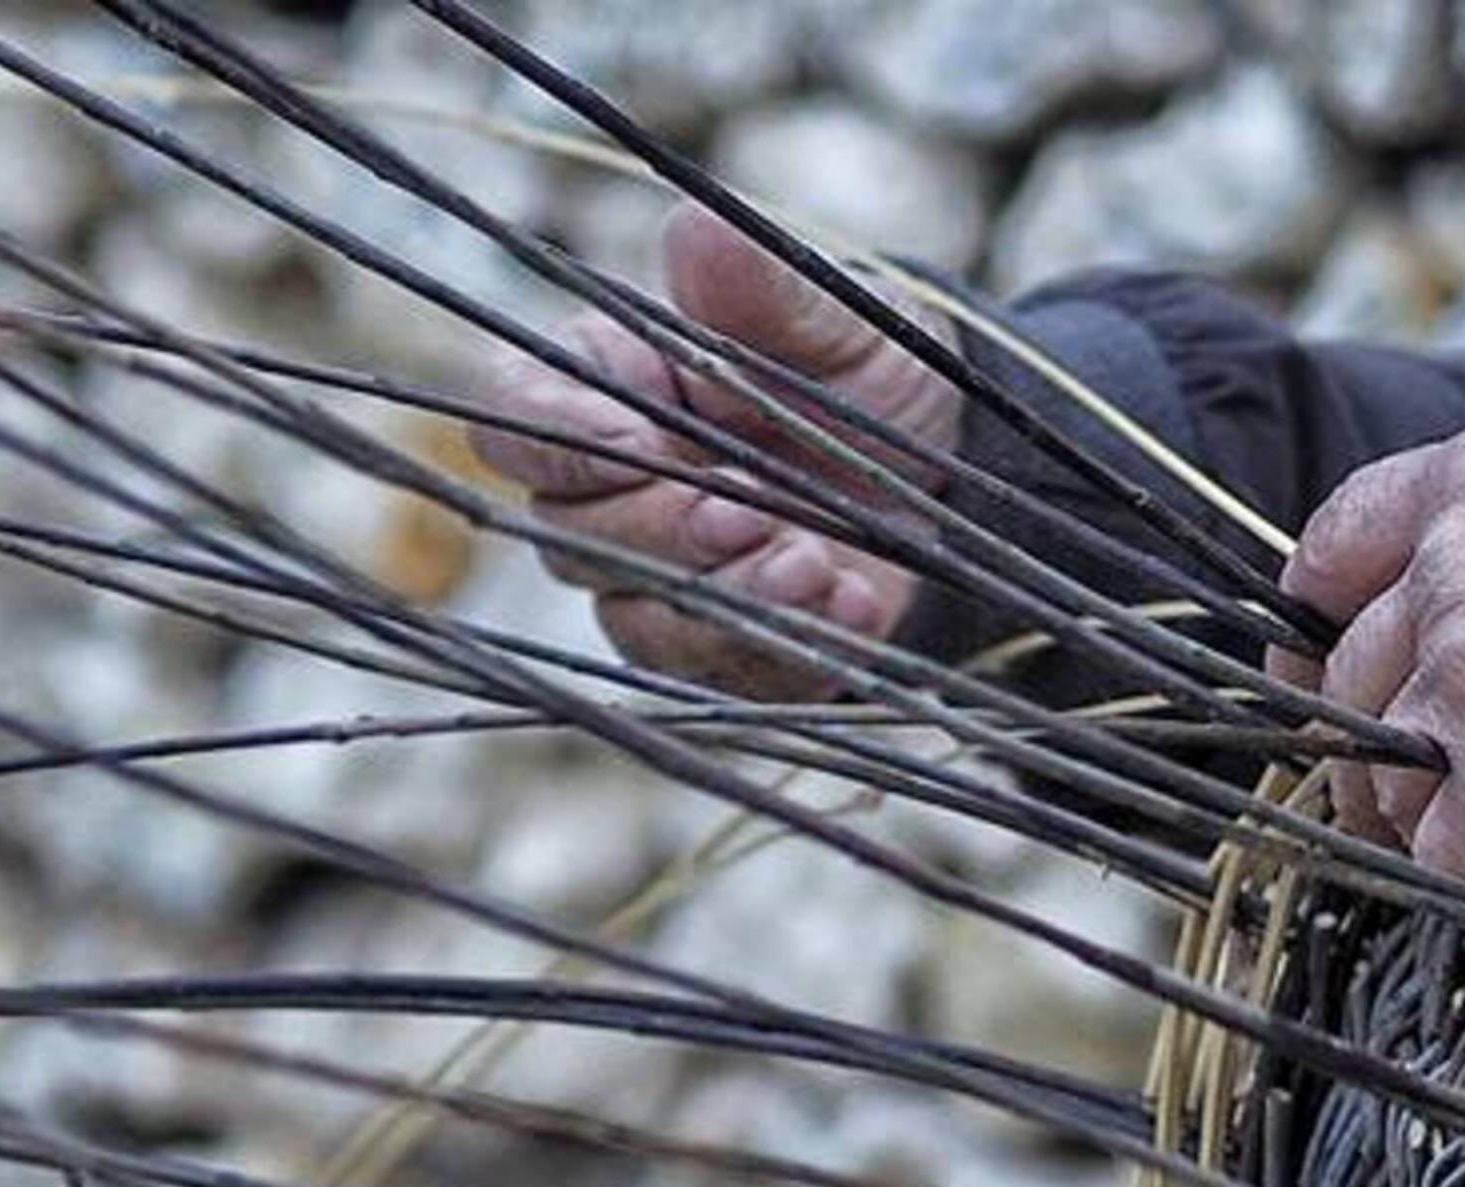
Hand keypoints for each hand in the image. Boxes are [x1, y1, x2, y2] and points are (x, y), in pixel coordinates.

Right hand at [476, 202, 962, 695]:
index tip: (641, 440)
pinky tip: (853, 607)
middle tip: (748, 508)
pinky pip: (724, 677)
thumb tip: (698, 231)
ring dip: (729, 599)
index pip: (518, 420)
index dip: (562, 441)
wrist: (946, 470)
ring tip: (818, 564)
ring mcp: (658, 582)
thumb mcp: (833, 316)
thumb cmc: (863, 372)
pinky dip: (789, 648)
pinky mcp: (721, 652)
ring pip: (641, 620)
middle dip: (664, 529)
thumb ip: (761, 286)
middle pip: (573, 536)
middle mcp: (608, 493)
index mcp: (602, 387)